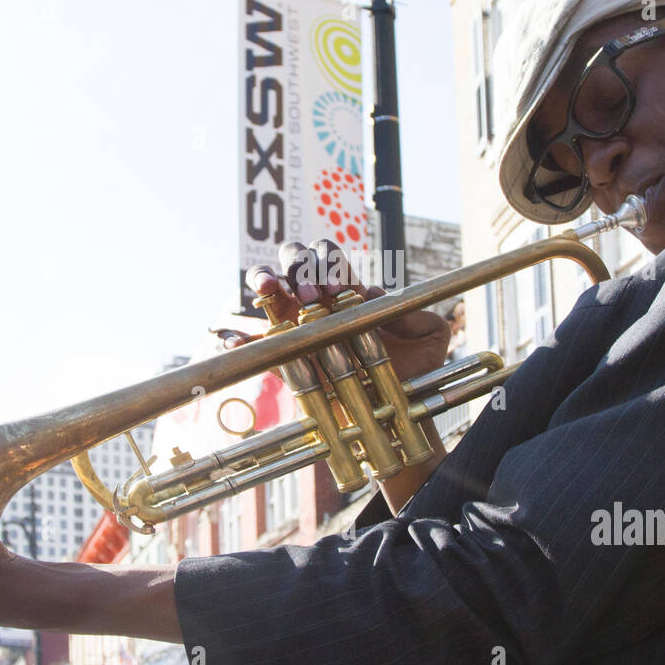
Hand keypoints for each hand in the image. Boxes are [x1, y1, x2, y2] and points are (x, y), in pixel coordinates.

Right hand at [242, 238, 450, 382]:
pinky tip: (233, 339)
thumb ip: (416, 312)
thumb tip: (376, 298)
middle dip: (298, 265)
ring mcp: (296, 325)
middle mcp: (319, 301)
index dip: (328, 262)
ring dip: (264, 281)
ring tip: (268, 290)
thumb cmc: (415, 367)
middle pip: (295, 259)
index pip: (329, 256)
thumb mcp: (430, 336)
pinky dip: (238, 338)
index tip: (337, 284)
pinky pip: (253, 344)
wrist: (400, 409)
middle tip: (310, 294)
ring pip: (268, 290)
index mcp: (349, 289)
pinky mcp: (283, 358)